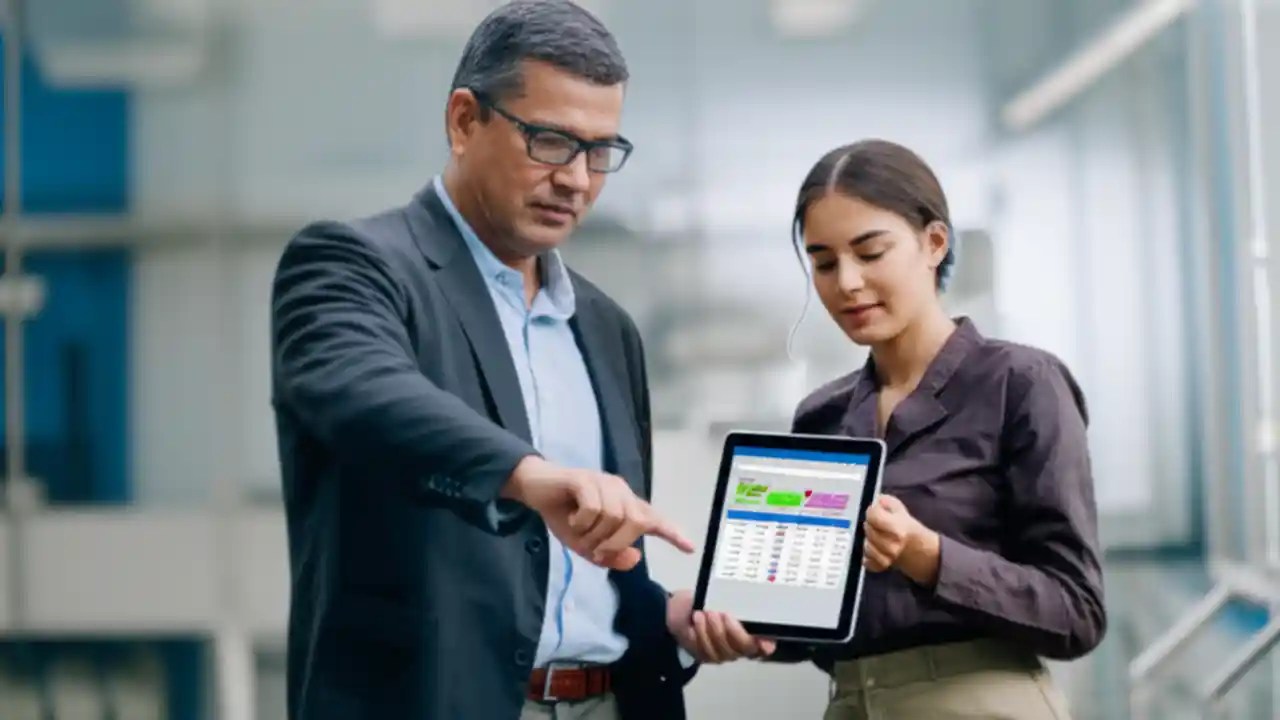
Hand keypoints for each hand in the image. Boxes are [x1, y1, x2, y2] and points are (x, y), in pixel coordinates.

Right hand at [502, 456, 693, 569]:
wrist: (536, 489)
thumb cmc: (564, 514)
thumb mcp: (586, 545)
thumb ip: (610, 556)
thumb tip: (635, 557)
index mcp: (625, 505)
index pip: (654, 519)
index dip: (672, 534)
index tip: (690, 548)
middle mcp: (620, 491)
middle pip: (635, 522)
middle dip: (616, 543)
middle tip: (594, 550)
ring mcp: (604, 482)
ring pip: (613, 517)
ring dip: (593, 534)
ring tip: (578, 531)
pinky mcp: (585, 479)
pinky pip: (594, 508)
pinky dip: (582, 522)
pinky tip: (572, 518)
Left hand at [666, 589, 775, 662]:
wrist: (681, 608)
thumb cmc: (709, 601)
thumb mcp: (723, 596)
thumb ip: (736, 600)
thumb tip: (748, 598)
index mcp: (752, 631)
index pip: (766, 644)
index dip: (766, 644)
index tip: (764, 640)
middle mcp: (741, 646)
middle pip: (745, 647)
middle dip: (734, 631)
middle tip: (723, 614)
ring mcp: (724, 653)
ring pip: (724, 649)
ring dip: (714, 629)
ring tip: (707, 613)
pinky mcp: (707, 656)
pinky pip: (706, 650)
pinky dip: (701, 631)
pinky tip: (698, 618)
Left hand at [863, 494, 940, 585]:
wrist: (917, 548)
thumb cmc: (905, 526)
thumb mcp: (899, 508)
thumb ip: (887, 502)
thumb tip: (876, 502)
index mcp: (898, 529)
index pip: (872, 515)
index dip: (872, 511)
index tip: (875, 511)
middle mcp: (892, 545)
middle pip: (868, 529)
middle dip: (870, 524)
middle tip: (877, 524)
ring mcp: (887, 558)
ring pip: (866, 545)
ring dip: (869, 539)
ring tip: (876, 536)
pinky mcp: (880, 566)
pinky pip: (866, 561)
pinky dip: (868, 556)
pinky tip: (875, 549)